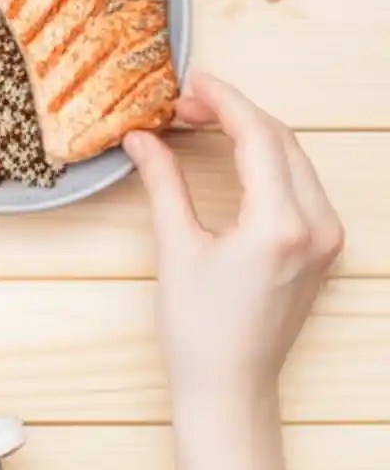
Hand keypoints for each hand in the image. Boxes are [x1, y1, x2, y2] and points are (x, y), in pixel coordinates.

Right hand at [124, 71, 343, 469]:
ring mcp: (325, 238)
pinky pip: (300, 184)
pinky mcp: (321, 248)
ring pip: (295, 160)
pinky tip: (234, 157)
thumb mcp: (176, 248)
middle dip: (235, 113)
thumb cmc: (199, 329)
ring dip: (252, 134)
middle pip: (282, 141)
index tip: (191, 82)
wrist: (230, 386)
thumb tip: (143, 139)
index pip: (258, 137)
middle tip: (185, 105)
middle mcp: (315, 225)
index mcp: (280, 223)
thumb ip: (164, 183)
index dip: (223, 101)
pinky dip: (268, 161)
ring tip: (203, 125)